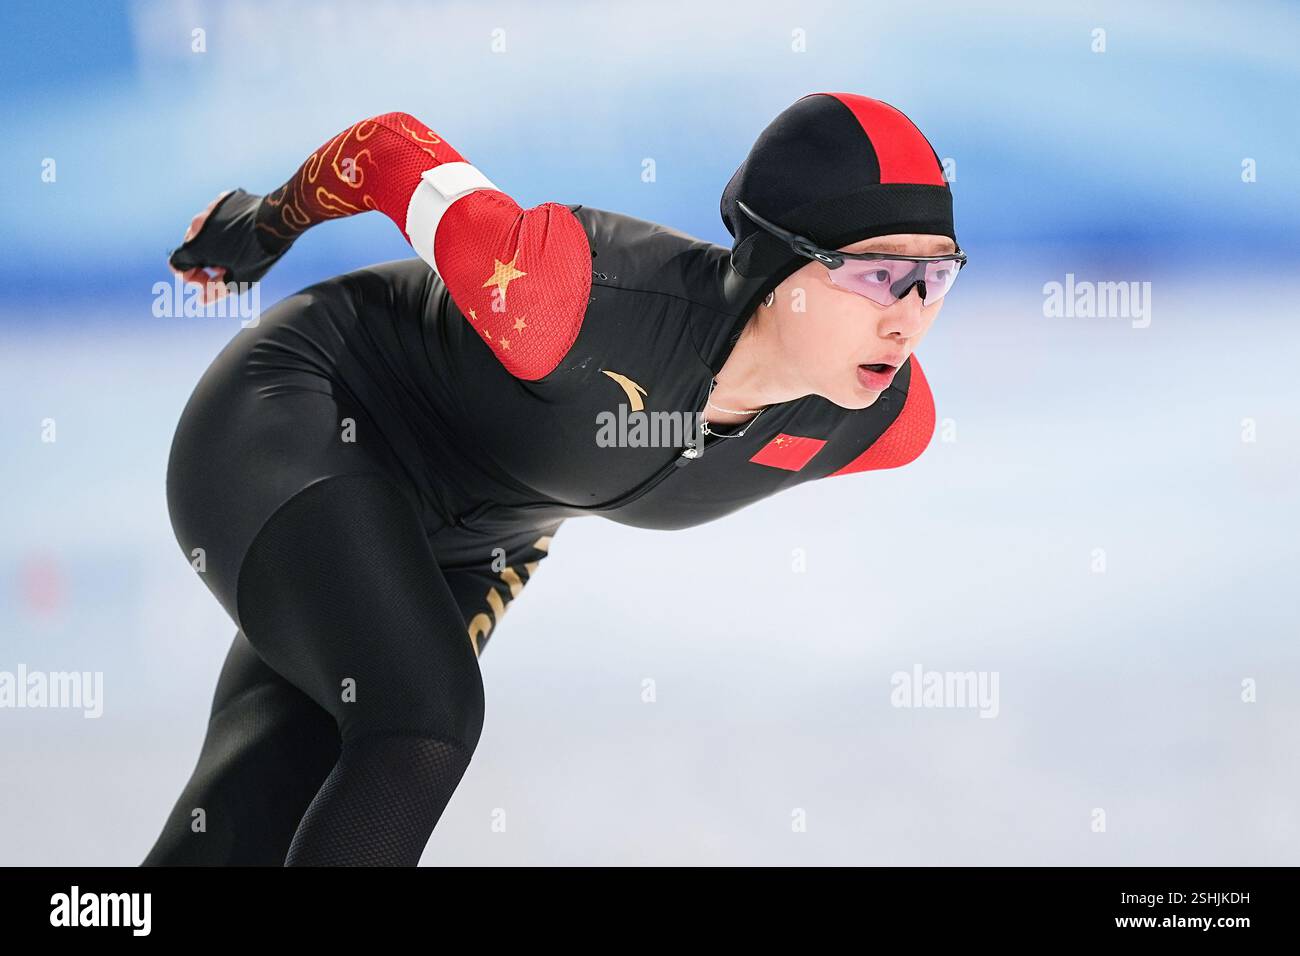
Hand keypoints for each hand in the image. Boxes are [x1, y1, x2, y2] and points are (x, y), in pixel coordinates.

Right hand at [167, 188, 289, 299]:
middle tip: (226, 270)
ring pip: (205, 231)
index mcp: (194, 245)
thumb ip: (216, 291)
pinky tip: (242, 235)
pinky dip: (225, 227)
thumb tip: (202, 300)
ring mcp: (210, 209)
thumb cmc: (258, 255)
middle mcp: (196, 224)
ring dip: (214, 245)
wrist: (278, 221)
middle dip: (204, 263)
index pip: (176, 264)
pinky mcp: (224, 199)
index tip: (207, 282)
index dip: (190, 278)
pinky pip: (218, 216)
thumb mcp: (239, 281)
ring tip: (236, 254)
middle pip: (191, 248)